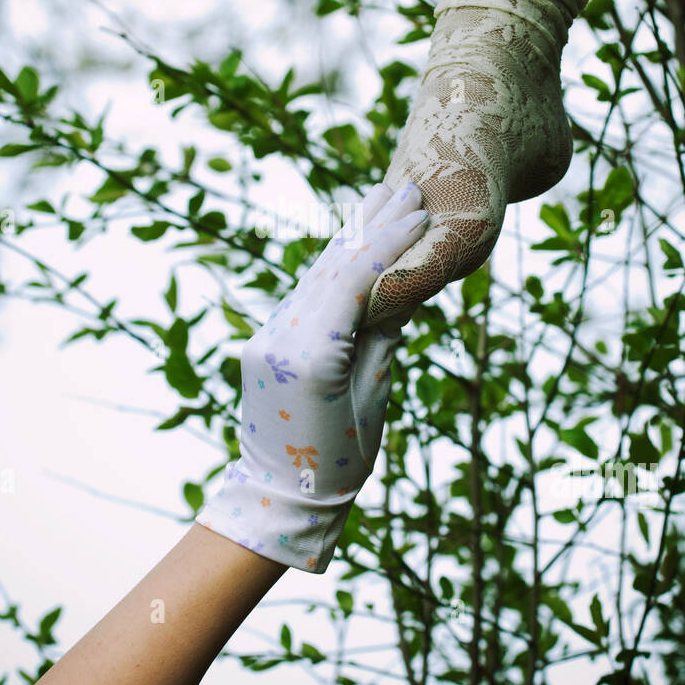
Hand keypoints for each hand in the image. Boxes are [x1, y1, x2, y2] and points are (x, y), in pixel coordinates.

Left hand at [195, 179, 428, 571]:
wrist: (279, 496)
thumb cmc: (339, 462)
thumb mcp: (373, 398)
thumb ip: (382, 338)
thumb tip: (397, 287)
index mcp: (312, 354)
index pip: (355, 278)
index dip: (390, 240)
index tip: (421, 209)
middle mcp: (280, 336)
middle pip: (332, 265)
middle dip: (371, 224)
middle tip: (408, 187)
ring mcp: (266, 336)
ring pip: (315, 274)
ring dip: (351, 237)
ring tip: (382, 202)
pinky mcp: (263, 341)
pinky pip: (304, 295)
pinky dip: (331, 267)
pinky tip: (352, 244)